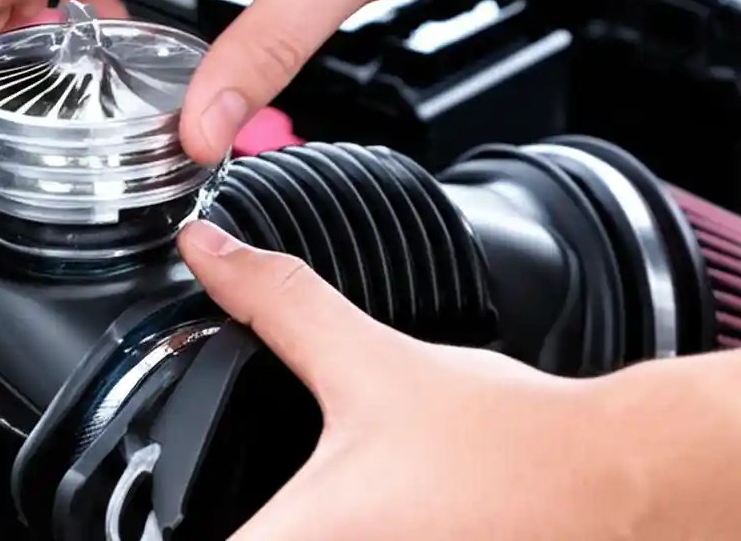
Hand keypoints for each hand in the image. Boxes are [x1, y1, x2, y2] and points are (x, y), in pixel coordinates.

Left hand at [177, 220, 655, 539]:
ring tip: (310, 487)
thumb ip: (276, 303)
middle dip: (221, 512)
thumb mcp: (369, 360)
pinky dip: (333, 529)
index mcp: (296, 540)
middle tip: (215, 487)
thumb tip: (210, 250)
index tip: (149, 499)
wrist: (611, 481)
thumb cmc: (508, 443)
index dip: (158, 524)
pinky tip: (349, 510)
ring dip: (278, 519)